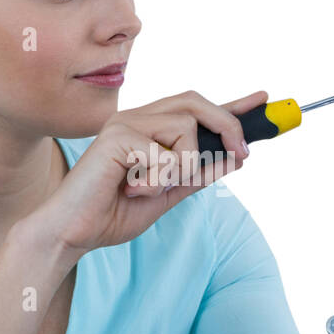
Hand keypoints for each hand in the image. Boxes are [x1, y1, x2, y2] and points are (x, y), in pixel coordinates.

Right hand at [29, 89, 268, 257]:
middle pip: (196, 102)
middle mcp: (137, 119)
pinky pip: (166, 154)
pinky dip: (159, 180)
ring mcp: (126, 123)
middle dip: (228, 125)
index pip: (196, 108)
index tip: (263, 100)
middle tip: (242, 155)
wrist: (70, 232)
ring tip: (153, 188)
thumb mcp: (166, 195)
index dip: (231, 105)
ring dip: (185, 165)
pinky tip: (132, 190)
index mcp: (148, 130)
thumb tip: (232, 157)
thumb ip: (195, 175)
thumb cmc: (110, 214)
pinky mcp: (118, 136)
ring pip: (186, 127)